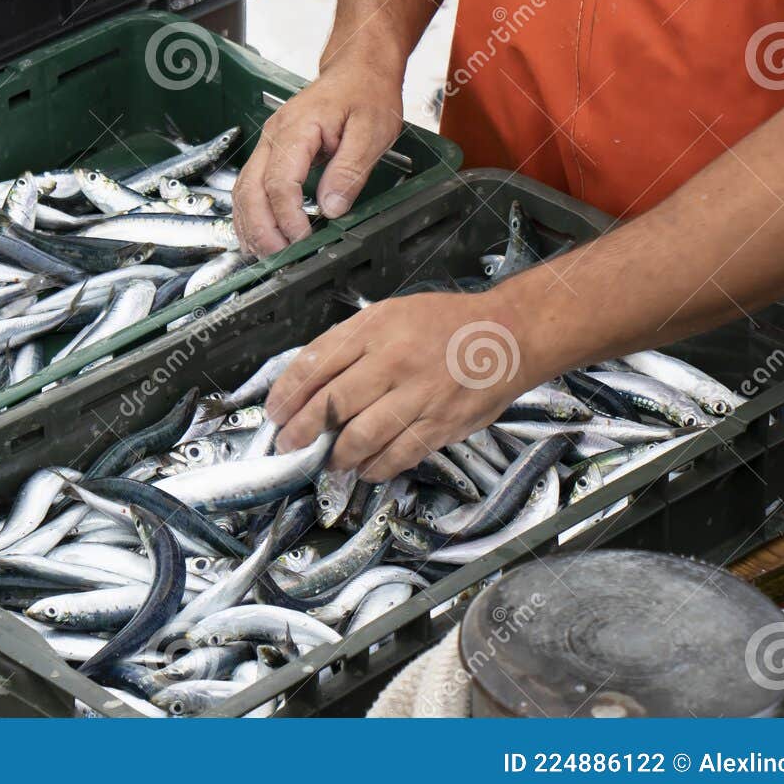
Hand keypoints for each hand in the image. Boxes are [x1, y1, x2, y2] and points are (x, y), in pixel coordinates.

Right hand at [232, 50, 403, 256]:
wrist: (358, 68)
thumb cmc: (367, 93)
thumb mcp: (373, 130)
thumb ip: (350, 170)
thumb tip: (332, 208)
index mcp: (297, 129)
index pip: (280, 181)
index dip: (288, 216)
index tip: (303, 239)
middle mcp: (273, 136)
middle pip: (251, 189)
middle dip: (261, 228)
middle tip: (280, 258)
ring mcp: (268, 144)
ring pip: (244, 191)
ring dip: (251, 226)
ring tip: (266, 255)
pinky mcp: (271, 152)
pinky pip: (250, 187)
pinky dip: (250, 214)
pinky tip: (259, 235)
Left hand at [266, 292, 537, 481]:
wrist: (508, 335)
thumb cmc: (444, 323)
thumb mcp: (389, 314)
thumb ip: (349, 344)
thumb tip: (308, 381)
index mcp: (374, 329)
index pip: (314, 364)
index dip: (287, 394)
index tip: (275, 412)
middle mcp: (393, 361)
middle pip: (332, 404)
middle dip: (302, 431)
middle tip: (289, 444)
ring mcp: (418, 395)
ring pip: (361, 436)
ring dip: (336, 455)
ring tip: (327, 459)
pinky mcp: (441, 424)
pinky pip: (397, 455)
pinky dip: (374, 467)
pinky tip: (363, 468)